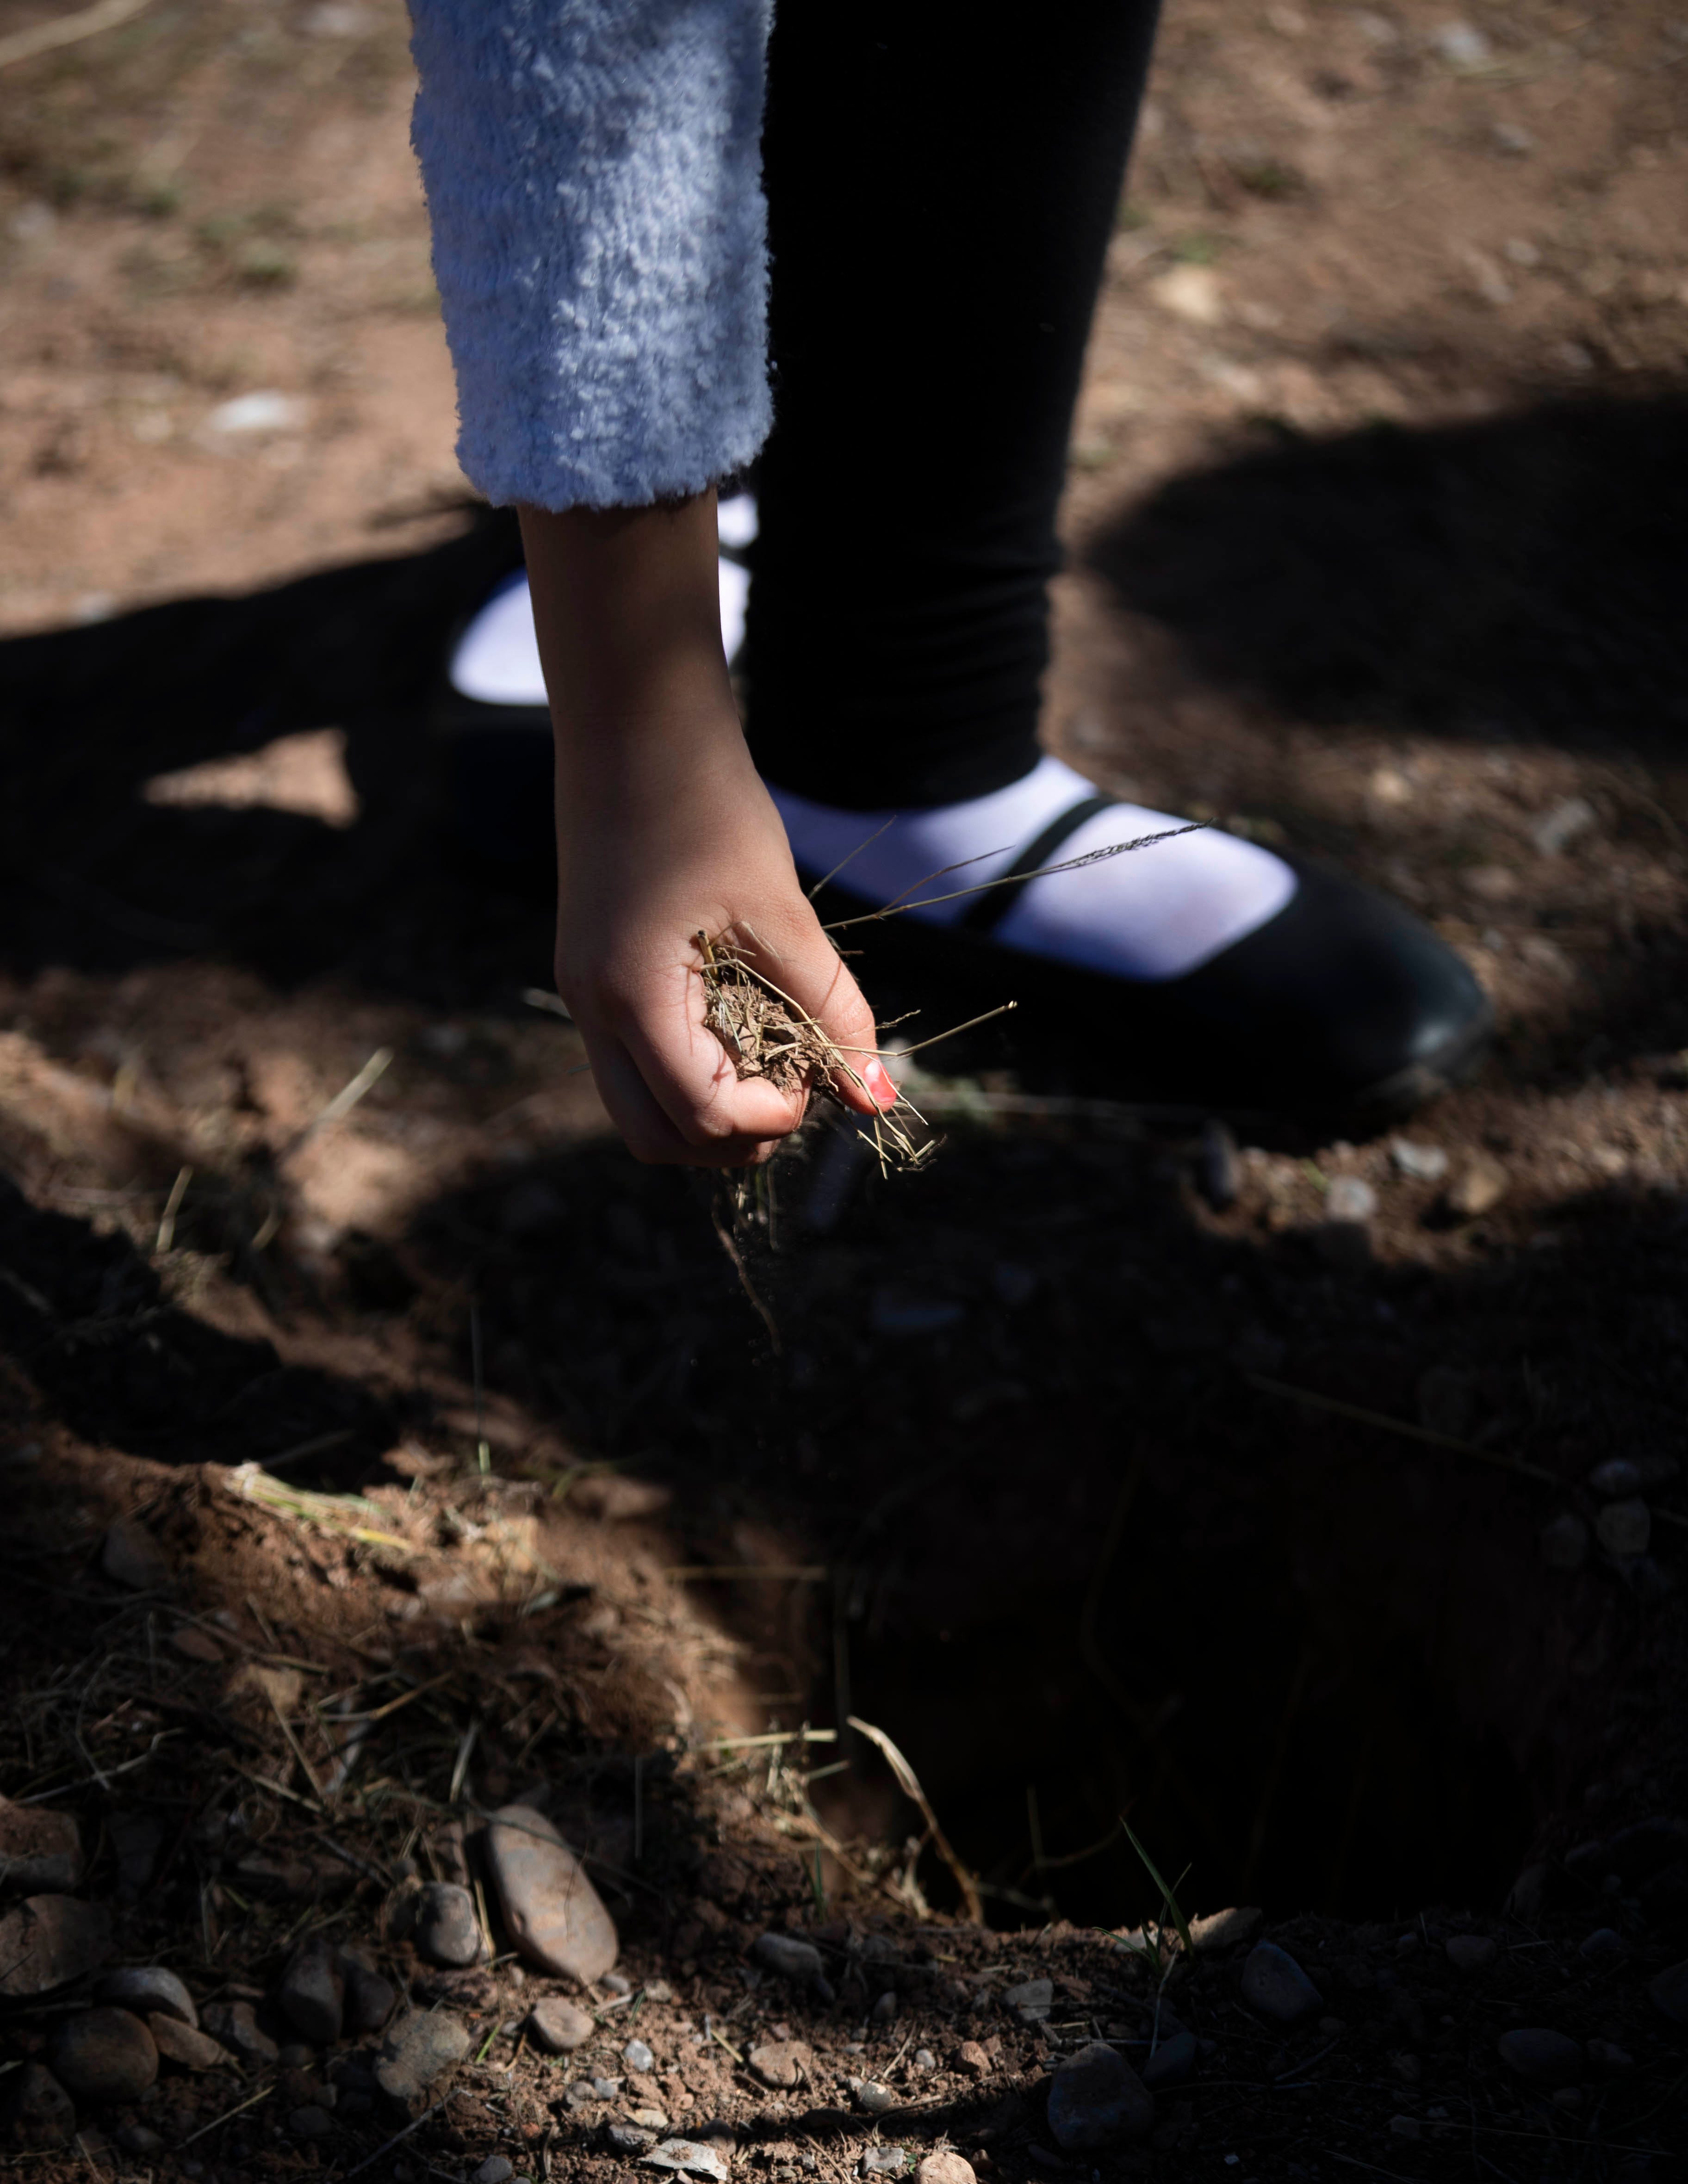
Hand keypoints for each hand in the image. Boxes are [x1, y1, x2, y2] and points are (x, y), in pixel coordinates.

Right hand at [522, 495, 893, 1166]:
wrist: (632, 719)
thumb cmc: (706, 800)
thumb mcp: (781, 910)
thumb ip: (831, 1008)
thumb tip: (877, 1094)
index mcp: (631, 995)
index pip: (701, 1115)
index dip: (772, 1114)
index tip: (814, 1069)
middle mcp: (591, 1009)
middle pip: (655, 1139)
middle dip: (734, 1134)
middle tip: (793, 1083)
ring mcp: (583, 995)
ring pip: (639, 1109)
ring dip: (709, 1108)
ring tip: (768, 1054)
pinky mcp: (592, 974)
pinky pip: (634, 1061)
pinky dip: (689, 1068)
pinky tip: (737, 1021)